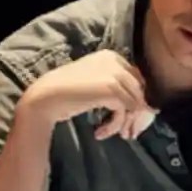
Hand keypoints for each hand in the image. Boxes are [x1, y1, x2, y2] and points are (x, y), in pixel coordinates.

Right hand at [18, 49, 155, 140]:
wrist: (45, 97)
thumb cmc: (67, 92)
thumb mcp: (96, 83)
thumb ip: (118, 88)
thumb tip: (145, 107)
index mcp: (112, 56)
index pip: (136, 80)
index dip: (135, 101)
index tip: (127, 118)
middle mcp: (115, 61)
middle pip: (139, 92)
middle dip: (134, 115)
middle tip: (126, 132)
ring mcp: (115, 74)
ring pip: (135, 103)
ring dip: (124, 123)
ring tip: (115, 134)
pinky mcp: (112, 89)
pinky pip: (125, 112)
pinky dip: (114, 125)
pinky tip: (99, 133)